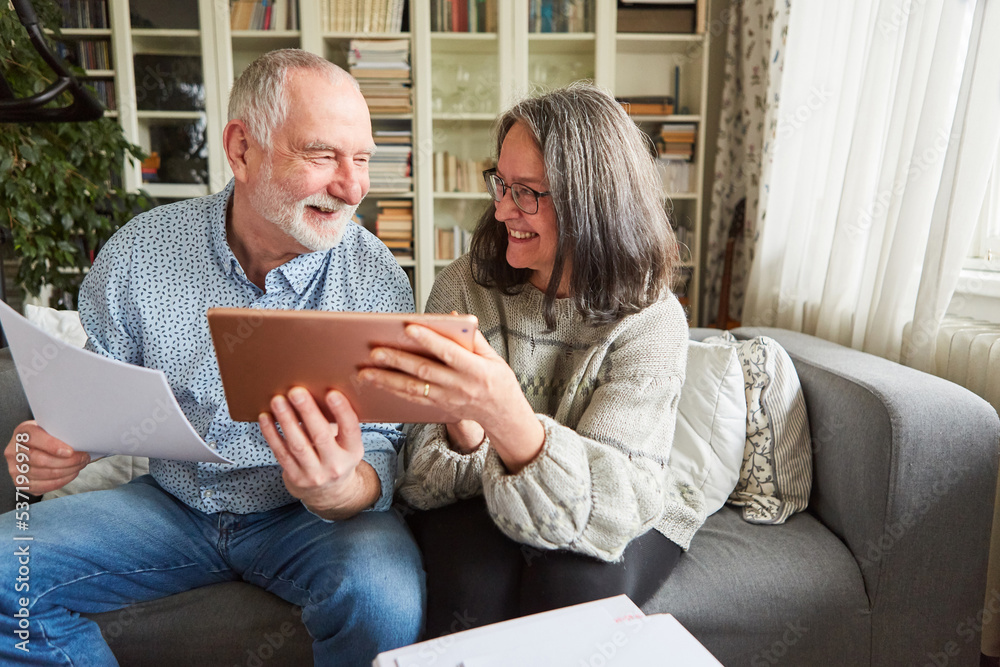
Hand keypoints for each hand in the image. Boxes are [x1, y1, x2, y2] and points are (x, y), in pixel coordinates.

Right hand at [4, 421, 89, 495]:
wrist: (33, 446)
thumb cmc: (46, 436)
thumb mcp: (50, 427)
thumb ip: (59, 431)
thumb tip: (80, 439)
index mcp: (22, 433)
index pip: (34, 438)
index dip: (53, 446)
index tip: (70, 451)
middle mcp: (14, 452)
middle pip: (41, 460)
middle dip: (68, 461)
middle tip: (83, 458)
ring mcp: (15, 469)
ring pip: (45, 474)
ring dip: (68, 471)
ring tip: (80, 465)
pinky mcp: (21, 483)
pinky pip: (43, 486)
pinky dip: (62, 481)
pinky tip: (71, 474)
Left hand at [258, 387, 378, 519]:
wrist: (329, 492)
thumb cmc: (337, 454)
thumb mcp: (347, 444)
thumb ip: (339, 423)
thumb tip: (318, 389)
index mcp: (353, 451)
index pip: (350, 429)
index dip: (342, 411)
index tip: (332, 393)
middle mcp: (335, 465)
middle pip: (321, 436)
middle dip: (307, 412)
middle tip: (296, 392)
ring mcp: (314, 474)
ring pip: (298, 445)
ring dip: (286, 421)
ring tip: (278, 401)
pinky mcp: (295, 478)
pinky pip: (281, 453)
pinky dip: (272, 434)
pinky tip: (265, 418)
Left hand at [360, 325, 544, 472]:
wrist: (503, 414)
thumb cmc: (498, 380)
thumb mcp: (492, 357)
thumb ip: (472, 337)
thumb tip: (451, 316)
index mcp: (475, 369)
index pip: (449, 352)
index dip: (429, 339)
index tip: (408, 327)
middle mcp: (459, 386)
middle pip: (424, 371)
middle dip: (397, 361)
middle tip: (374, 352)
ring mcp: (447, 399)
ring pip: (412, 389)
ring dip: (386, 380)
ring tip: (365, 372)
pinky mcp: (439, 408)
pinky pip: (413, 399)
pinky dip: (393, 392)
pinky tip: (377, 384)